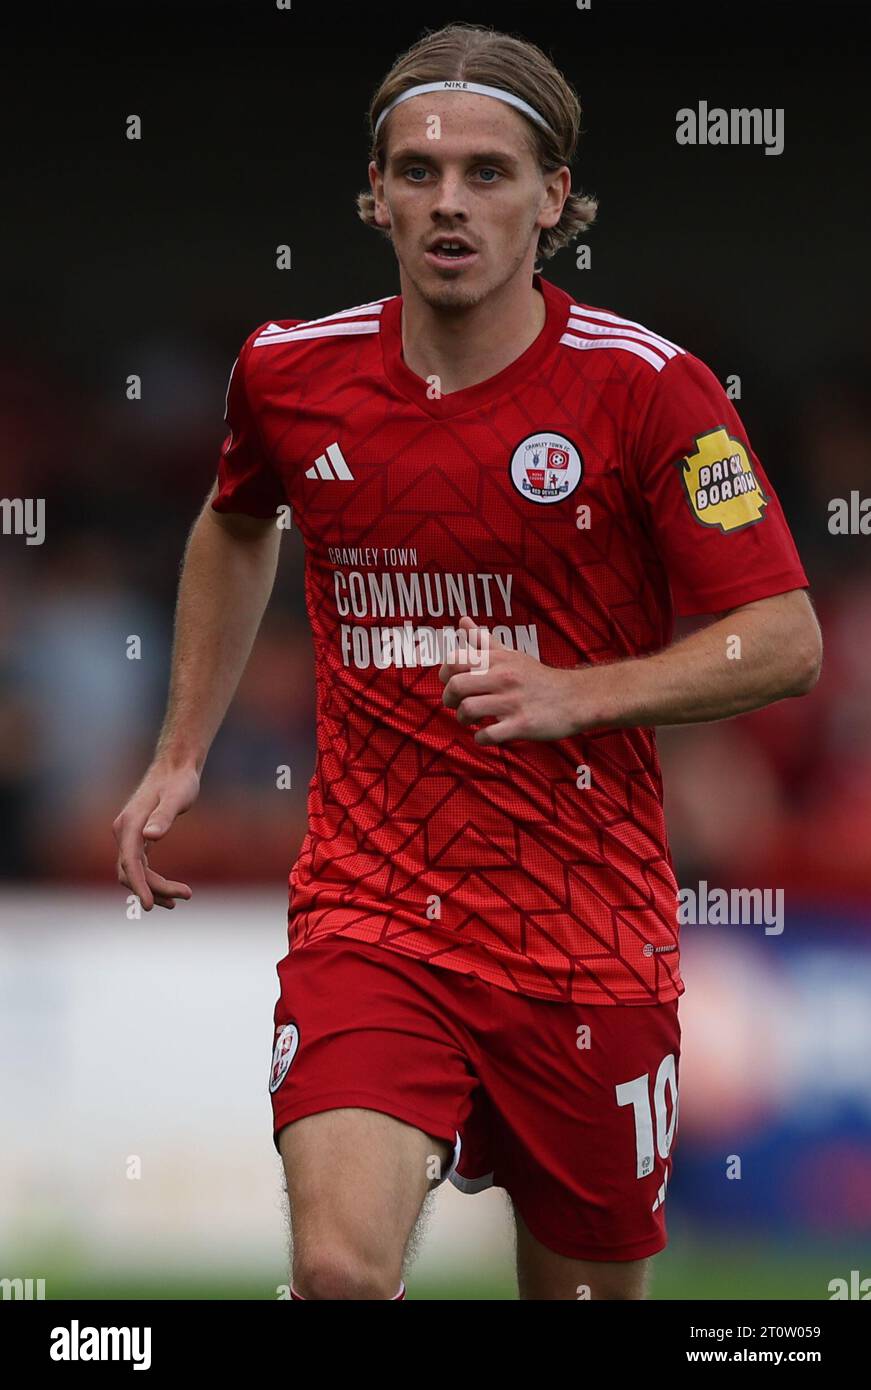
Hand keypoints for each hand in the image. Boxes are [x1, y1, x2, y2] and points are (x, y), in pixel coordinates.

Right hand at [112, 763, 199, 909]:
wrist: (176, 767)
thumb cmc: (179, 782)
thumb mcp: (177, 798)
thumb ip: (164, 817)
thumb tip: (150, 837)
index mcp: (129, 825)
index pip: (130, 863)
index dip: (139, 886)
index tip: (149, 906)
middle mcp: (123, 832)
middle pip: (131, 872)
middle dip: (155, 888)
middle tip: (186, 895)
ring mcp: (128, 835)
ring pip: (134, 872)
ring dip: (154, 888)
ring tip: (181, 898)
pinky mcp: (136, 837)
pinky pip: (139, 866)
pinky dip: (152, 880)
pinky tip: (169, 891)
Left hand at [438, 615, 584, 745]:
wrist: (575, 698)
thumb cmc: (537, 677)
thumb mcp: (512, 654)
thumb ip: (483, 640)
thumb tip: (462, 621)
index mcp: (498, 659)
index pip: (454, 660)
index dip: (445, 674)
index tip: (452, 683)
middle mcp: (504, 677)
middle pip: (456, 686)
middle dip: (448, 699)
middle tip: (456, 705)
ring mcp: (512, 702)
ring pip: (468, 710)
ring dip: (464, 719)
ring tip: (472, 720)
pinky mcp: (522, 725)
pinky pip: (487, 735)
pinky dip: (481, 738)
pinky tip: (487, 733)